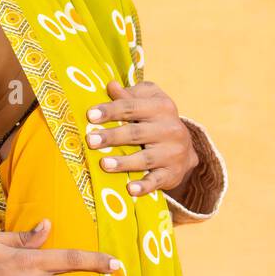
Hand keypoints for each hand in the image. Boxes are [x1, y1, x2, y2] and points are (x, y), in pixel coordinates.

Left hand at [86, 80, 198, 197]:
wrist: (185, 148)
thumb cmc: (155, 120)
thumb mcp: (147, 102)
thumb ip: (129, 96)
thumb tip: (110, 85)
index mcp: (162, 107)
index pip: (132, 107)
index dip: (111, 111)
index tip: (90, 115)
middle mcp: (171, 129)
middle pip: (136, 133)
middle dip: (113, 136)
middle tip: (91, 140)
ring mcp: (173, 153)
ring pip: (146, 158)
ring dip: (124, 162)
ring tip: (104, 164)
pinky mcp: (172, 173)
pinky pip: (157, 181)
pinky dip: (144, 186)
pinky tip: (130, 190)